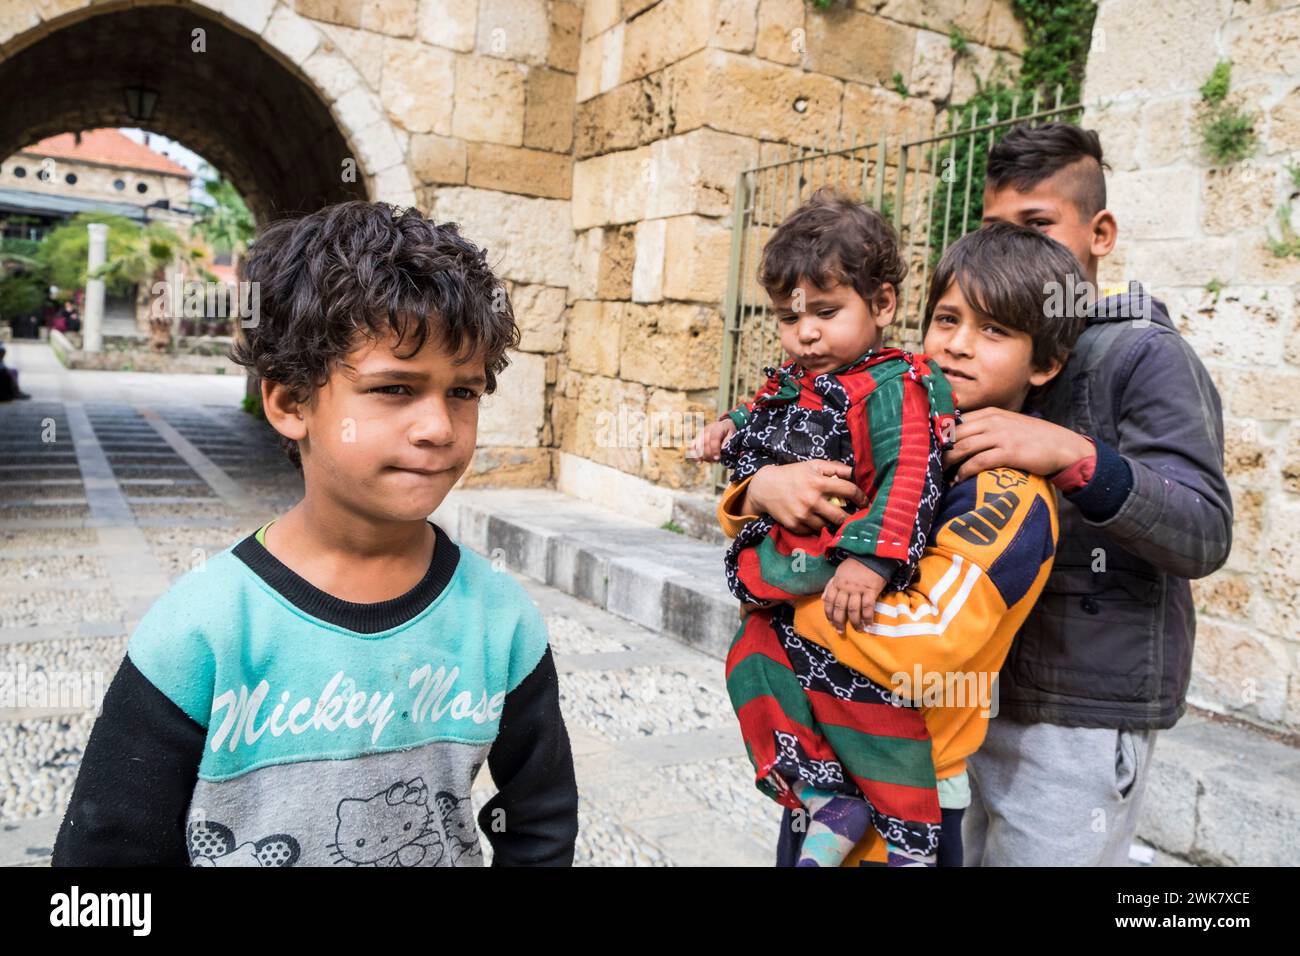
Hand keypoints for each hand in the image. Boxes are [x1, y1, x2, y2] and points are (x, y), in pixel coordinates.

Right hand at [688, 418, 736, 461]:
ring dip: (704, 456)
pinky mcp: (697, 437)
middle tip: (716, 461)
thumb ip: (728, 440)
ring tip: (711, 461)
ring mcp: (701, 433)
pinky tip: (699, 461)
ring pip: (698, 445)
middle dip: (710, 455)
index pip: (714, 439)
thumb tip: (722, 449)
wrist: (723, 424)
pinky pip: (693, 445)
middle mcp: (708, 429)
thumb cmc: (729, 431)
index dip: (714, 450)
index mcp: (718, 428)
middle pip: (705, 443)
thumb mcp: (733, 433)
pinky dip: (694, 454)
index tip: (717, 458)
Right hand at [744, 460, 868, 533]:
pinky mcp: (794, 525)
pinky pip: (812, 531)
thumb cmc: (793, 474)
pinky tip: (815, 520)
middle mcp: (811, 500)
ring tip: (832, 518)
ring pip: (827, 526)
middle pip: (840, 516)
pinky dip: (816, 527)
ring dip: (831, 523)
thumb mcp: (813, 465)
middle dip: (851, 518)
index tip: (865, 502)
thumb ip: (835, 467)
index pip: (848, 490)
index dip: (861, 497)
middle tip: (856, 518)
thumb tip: (855, 472)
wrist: (765, 487)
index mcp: (818, 482)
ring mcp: (802, 515)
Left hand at [823, 560, 886, 634]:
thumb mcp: (839, 572)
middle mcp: (845, 587)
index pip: (829, 601)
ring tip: (858, 630)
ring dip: (854, 622)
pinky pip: (868, 607)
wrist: (872, 556)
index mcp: (837, 582)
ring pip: (853, 610)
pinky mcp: (870, 590)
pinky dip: (868, 617)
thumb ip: (831, 585)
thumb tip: (823, 599)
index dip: (829, 613)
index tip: (830, 622)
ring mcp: (858, 589)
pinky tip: (869, 624)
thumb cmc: (856, 564)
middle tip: (840, 631)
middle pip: (840, 608)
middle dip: (839, 622)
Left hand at [943, 407, 1094, 482]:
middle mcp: (993, 421)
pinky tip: (959, 480)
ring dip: (948, 463)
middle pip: (955, 434)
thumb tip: (962, 439)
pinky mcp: (1008, 452)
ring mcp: (1000, 435)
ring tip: (941, 475)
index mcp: (991, 412)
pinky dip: (964, 472)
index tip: (930, 449)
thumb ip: (988, 428)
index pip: (956, 421)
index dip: (941, 436)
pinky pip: (977, 462)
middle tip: (930, 465)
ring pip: (962, 447)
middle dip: (940, 451)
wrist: (1063, 447)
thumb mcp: (1009, 425)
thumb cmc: (1035, 439)